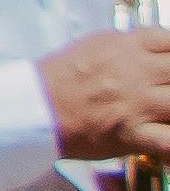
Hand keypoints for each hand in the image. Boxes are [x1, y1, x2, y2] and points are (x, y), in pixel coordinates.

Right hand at [44, 30, 169, 161]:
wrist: (34, 106)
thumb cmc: (59, 78)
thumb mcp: (94, 46)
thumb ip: (128, 45)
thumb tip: (151, 46)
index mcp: (125, 47)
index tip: (169, 61)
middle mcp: (136, 72)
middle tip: (164, 89)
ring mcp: (137, 104)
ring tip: (164, 114)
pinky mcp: (133, 134)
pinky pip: (169, 142)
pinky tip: (168, 145)